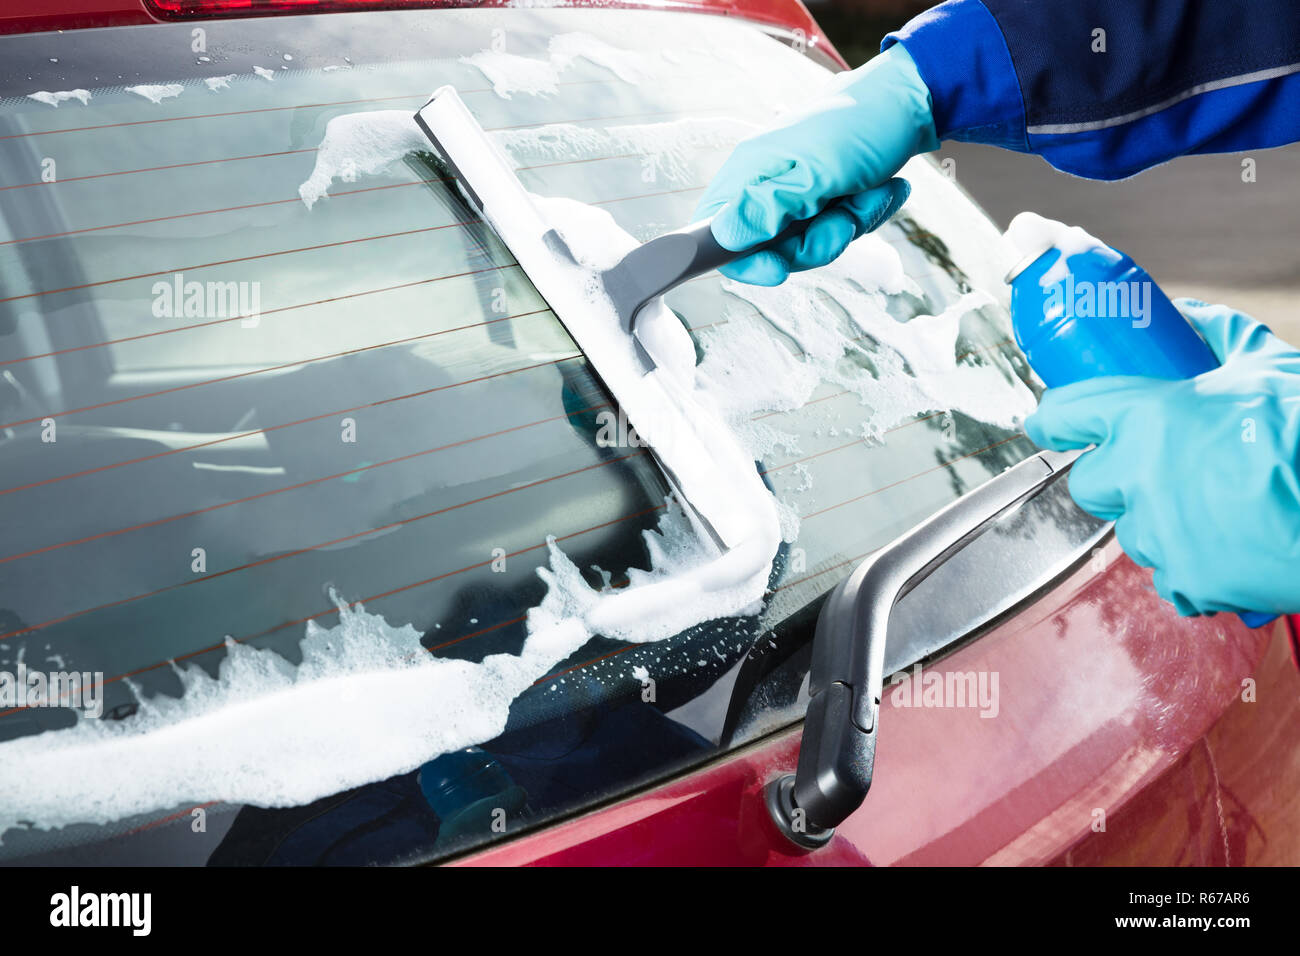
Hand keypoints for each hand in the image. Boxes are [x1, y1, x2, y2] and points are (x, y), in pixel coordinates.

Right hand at [693, 44, 937, 284]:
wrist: (914, 99)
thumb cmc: (861, 124)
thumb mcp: (817, 171)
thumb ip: (770, 206)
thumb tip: (725, 237)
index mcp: (750, 171)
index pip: (717, 234)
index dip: (742, 261)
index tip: (778, 270)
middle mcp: (767, 183)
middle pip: (771, 249)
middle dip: (815, 243)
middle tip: (843, 218)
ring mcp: (797, 191)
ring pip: (810, 243)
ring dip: (849, 224)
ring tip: (871, 190)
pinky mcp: (825, 196)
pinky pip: (836, 229)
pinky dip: (863, 214)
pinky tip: (881, 187)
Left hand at [1025, 300, 1299, 615]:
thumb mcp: (1264, 362)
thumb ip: (1214, 334)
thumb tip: (1184, 314)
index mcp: (1145, 417)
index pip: (1066, 414)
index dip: (1054, 417)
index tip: (1049, 421)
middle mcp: (1138, 476)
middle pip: (1089, 482)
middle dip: (1114, 477)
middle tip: (1158, 468)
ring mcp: (1158, 533)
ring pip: (1131, 529)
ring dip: (1158, 520)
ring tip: (1212, 506)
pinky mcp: (1184, 580)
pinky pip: (1169, 574)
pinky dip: (1192, 564)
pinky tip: (1228, 545)